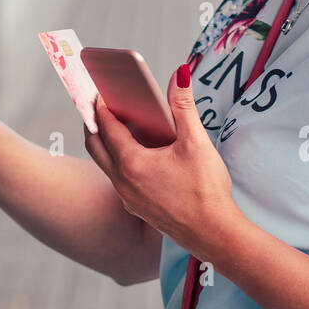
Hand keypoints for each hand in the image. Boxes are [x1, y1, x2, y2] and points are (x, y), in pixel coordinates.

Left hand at [83, 63, 236, 251]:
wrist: (215, 235)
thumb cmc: (207, 190)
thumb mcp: (196, 142)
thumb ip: (184, 105)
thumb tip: (181, 73)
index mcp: (132, 163)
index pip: (106, 126)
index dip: (101, 105)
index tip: (99, 89)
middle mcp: (122, 182)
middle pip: (95, 145)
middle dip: (93, 122)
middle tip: (94, 103)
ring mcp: (127, 198)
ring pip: (105, 164)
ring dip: (105, 143)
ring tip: (114, 124)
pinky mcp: (136, 208)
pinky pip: (118, 179)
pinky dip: (118, 161)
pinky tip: (136, 154)